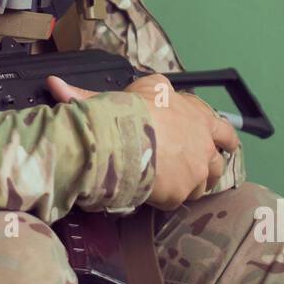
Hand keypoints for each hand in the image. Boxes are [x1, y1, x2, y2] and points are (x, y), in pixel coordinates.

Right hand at [46, 73, 239, 210]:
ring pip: (200, 184)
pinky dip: (169, 197)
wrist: (127, 138)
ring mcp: (195, 170)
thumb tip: (56, 83)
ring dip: (190, 184)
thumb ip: (106, 91)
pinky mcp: (180, 192)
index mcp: (198, 117)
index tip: (227, 145)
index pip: (223, 129)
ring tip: (174, 185)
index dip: (225, 139)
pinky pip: (177, 199)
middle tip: (200, 171)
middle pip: (216, 162)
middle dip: (208, 167)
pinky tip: (156, 194)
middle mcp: (202, 143)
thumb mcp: (132, 91)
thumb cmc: (133, 109)